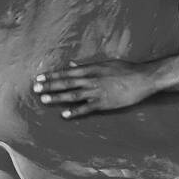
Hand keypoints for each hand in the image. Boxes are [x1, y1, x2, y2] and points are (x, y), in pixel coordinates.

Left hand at [32, 59, 157, 118]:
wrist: (143, 79)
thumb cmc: (126, 69)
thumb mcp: (105, 63)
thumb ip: (87, 65)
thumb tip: (72, 65)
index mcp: (91, 69)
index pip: (66, 72)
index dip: (52, 76)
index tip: (39, 78)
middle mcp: (91, 80)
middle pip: (66, 83)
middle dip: (49, 86)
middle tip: (35, 88)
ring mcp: (97, 92)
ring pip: (72, 95)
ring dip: (57, 97)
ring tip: (43, 99)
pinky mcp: (104, 103)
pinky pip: (86, 108)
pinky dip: (74, 111)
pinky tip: (63, 115)